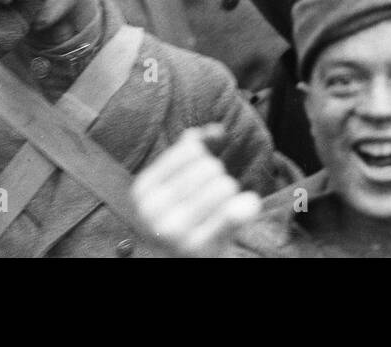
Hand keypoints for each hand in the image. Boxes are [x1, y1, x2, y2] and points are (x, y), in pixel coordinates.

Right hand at [132, 126, 262, 256]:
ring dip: (229, 196)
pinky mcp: (199, 248)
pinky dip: (247, 207)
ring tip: (217, 213)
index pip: (191, 150)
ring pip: (226, 186)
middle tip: (208, 201)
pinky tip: (241, 213)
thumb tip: (217, 131)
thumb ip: (193, 148)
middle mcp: (152, 212)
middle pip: (210, 167)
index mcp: (143, 189)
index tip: (198, 178)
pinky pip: (238, 210)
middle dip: (216, 179)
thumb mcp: (177, 180)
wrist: (182, 259)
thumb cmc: (184, 214)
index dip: (205, 157)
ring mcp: (174, 232)